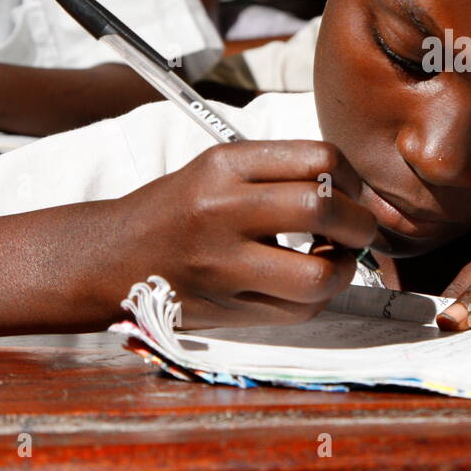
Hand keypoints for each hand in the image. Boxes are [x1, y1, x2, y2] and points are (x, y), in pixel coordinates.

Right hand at [106, 140, 383, 328]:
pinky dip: (318, 298)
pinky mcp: (225, 308)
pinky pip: (298, 311)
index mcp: (226, 164)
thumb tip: (351, 191)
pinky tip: (308, 283)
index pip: (319, 158)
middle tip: (357, 229)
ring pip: (317, 274)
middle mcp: (222, 210)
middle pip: (323, 209)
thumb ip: (280, 172)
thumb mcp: (219, 169)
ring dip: (344, 269)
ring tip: (336, 259)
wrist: (111, 256)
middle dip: (359, 223)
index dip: (352, 178)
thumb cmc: (178, 209)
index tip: (349, 192)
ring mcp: (223, 264)